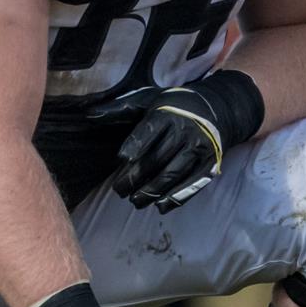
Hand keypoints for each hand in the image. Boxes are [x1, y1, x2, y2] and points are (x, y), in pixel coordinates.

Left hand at [89, 86, 228, 212]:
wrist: (216, 109)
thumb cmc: (173, 106)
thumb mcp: (148, 99)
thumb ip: (120, 109)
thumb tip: (90, 115)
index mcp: (166, 114)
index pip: (148, 132)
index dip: (134, 146)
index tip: (121, 160)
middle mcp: (185, 130)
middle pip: (157, 158)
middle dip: (136, 177)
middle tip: (119, 190)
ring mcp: (198, 148)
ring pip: (172, 174)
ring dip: (152, 192)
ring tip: (135, 201)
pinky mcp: (209, 163)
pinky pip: (192, 185)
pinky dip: (176, 198)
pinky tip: (160, 206)